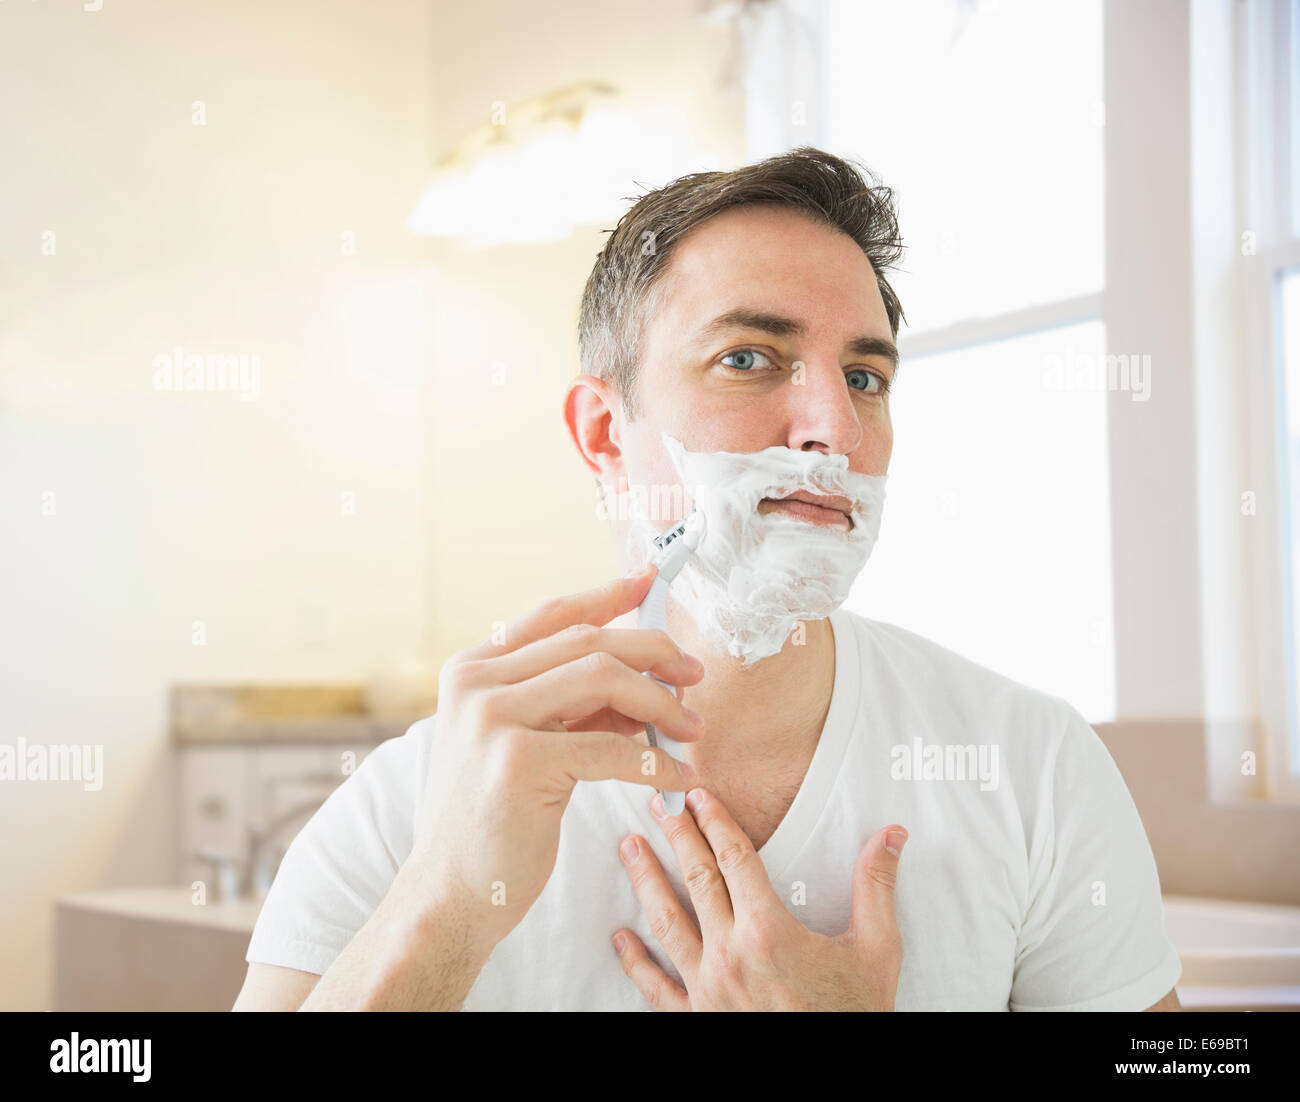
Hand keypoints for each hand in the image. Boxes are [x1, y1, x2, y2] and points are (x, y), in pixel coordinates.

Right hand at [407, 564, 704, 946]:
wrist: (453, 890)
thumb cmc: (495, 817)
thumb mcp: (528, 741)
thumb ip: (574, 704)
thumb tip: (646, 680)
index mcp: (472, 669)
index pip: (553, 614)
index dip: (608, 594)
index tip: (651, 581)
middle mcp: (476, 683)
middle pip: (588, 641)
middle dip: (653, 652)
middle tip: (694, 675)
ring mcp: (492, 718)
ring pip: (603, 678)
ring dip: (660, 702)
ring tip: (691, 728)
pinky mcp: (518, 760)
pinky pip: (611, 746)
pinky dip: (654, 760)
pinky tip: (676, 778)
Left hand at [612, 787, 906, 1010]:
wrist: (839, 1078)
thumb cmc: (856, 1014)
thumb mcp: (877, 950)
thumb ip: (876, 887)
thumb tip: (891, 835)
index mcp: (769, 931)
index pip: (735, 859)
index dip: (716, 821)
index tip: (698, 795)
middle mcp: (731, 955)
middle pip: (696, 879)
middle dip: (676, 835)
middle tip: (657, 803)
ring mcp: (708, 989)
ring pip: (667, 922)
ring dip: (646, 880)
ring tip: (630, 847)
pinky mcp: (697, 1019)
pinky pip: (657, 988)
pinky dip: (636, 961)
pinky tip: (621, 938)